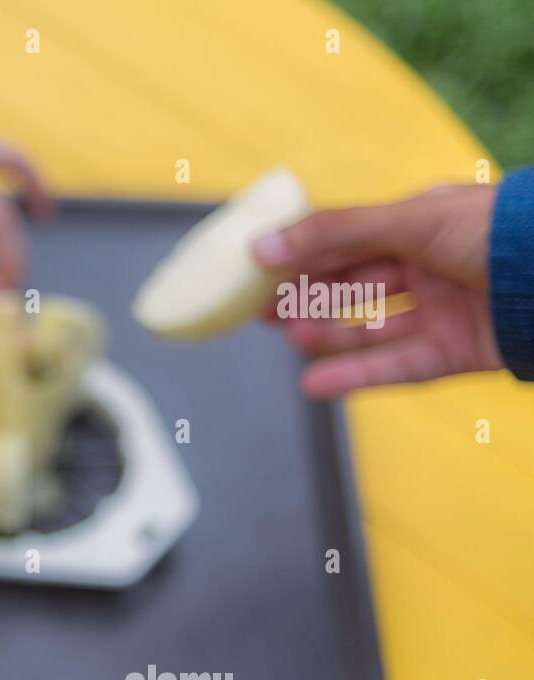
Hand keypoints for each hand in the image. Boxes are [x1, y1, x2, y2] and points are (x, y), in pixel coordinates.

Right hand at [253, 184, 501, 397]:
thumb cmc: (498, 231)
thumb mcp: (409, 220)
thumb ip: (333, 234)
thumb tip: (262, 245)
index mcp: (422, 226)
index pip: (348, 242)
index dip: (303, 256)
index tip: (258, 270)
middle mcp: (431, 268)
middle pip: (355, 287)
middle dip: (309, 299)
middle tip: (261, 312)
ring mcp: (444, 311)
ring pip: (372, 328)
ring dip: (329, 336)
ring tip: (292, 339)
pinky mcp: (457, 353)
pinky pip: (397, 367)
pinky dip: (356, 376)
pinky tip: (315, 383)